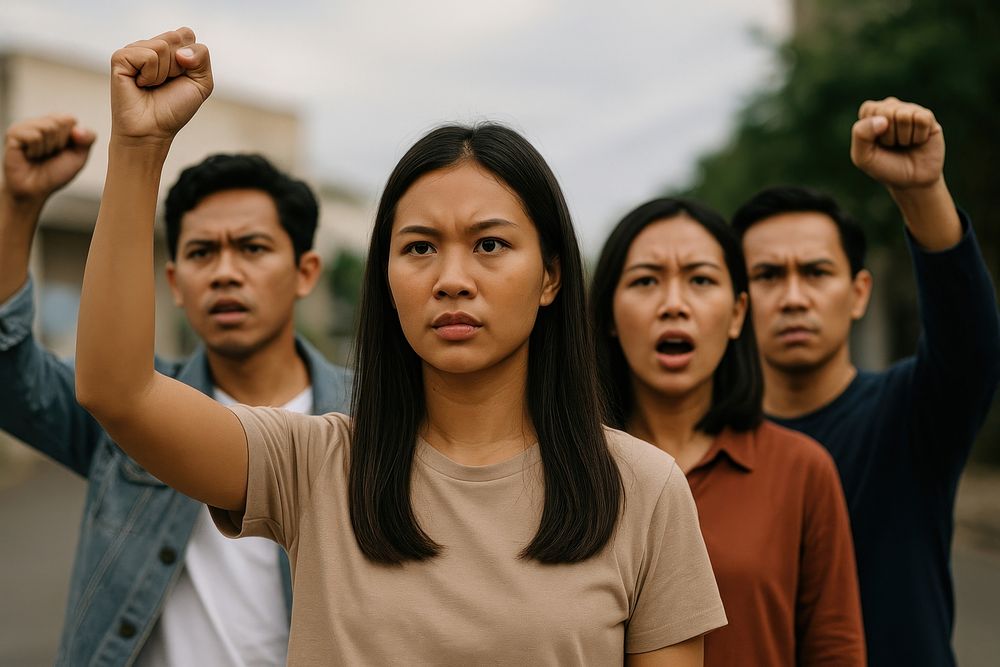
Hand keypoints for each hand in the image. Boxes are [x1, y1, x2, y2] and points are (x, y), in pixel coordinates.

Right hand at [2, 114, 94, 204]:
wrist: (35, 190)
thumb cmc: (55, 174)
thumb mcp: (79, 157)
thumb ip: (88, 139)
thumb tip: (77, 128)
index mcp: (54, 124)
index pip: (70, 119)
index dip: (72, 138)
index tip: (62, 151)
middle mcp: (38, 122)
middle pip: (60, 121)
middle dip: (60, 143)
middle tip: (49, 155)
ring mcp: (24, 126)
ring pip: (47, 127)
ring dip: (47, 148)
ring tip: (38, 156)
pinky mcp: (13, 133)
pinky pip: (34, 136)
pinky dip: (36, 150)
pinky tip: (28, 156)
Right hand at [110, 27, 212, 146]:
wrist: (152, 130)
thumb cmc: (174, 108)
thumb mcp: (201, 83)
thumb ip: (202, 57)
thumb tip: (181, 51)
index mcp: (169, 48)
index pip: (186, 33)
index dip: (191, 58)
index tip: (180, 78)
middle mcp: (150, 45)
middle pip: (176, 37)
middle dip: (179, 66)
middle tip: (166, 83)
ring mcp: (134, 50)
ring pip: (162, 46)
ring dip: (164, 73)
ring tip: (152, 85)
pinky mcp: (120, 57)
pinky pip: (148, 56)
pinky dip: (150, 75)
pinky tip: (140, 84)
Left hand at [850, 97, 943, 190]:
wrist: (910, 182)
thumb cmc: (884, 167)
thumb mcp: (862, 156)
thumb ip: (860, 134)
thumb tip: (883, 119)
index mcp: (872, 114)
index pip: (869, 109)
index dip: (870, 131)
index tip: (876, 143)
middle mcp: (891, 108)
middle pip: (886, 112)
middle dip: (888, 135)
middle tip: (892, 145)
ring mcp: (910, 111)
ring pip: (904, 116)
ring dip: (904, 137)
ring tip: (905, 144)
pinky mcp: (928, 117)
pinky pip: (922, 120)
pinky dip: (918, 136)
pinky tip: (918, 141)